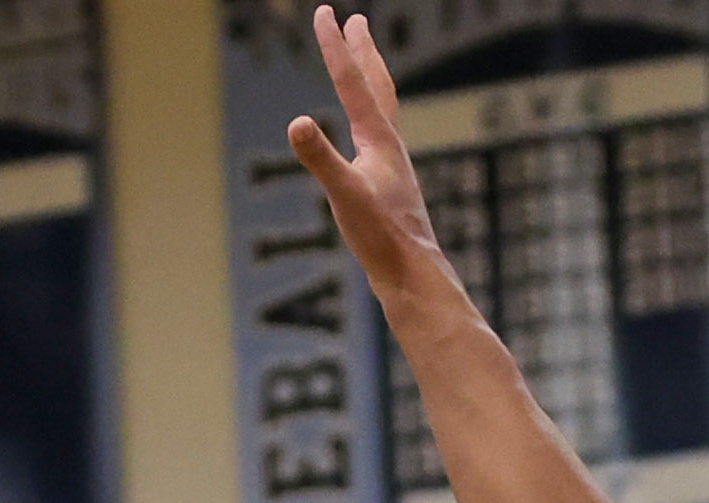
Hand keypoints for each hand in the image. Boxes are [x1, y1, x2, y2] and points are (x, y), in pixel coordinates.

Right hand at [286, 8, 461, 300]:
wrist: (412, 271)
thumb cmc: (380, 236)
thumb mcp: (344, 195)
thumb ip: (320, 158)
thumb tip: (296, 123)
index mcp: (378, 139)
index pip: (352, 82)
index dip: (335, 46)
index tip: (324, 12)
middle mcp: (390, 144)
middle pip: (377, 85)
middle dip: (363, 52)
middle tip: (355, 21)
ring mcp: (392, 164)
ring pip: (382, 110)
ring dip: (372, 82)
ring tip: (364, 67)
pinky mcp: (390, 185)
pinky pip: (380, 137)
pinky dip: (372, 120)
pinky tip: (368, 136)